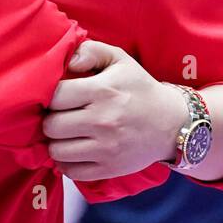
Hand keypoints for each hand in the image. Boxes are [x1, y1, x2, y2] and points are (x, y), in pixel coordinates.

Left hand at [44, 40, 184, 180]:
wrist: (171, 123)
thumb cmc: (139, 89)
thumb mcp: (120, 60)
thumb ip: (91, 51)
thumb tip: (68, 61)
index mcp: (103, 91)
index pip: (55, 96)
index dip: (50, 96)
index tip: (57, 97)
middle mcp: (103, 121)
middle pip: (51, 126)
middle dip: (51, 120)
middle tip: (60, 116)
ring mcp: (106, 148)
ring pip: (57, 151)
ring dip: (56, 142)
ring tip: (65, 134)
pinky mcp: (110, 168)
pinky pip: (71, 171)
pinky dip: (66, 163)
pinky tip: (73, 151)